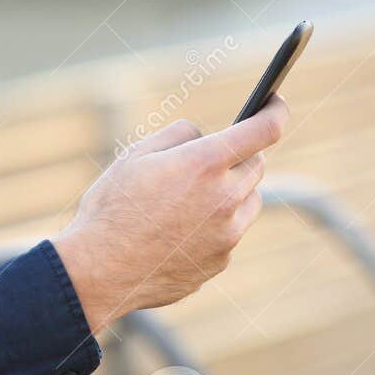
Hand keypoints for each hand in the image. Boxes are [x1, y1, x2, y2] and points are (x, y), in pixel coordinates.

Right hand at [52, 94, 289, 333]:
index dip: (275, 110)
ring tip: (187, 200)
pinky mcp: (220, 262)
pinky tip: (177, 232)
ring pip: (248, 202)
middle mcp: (225, 199)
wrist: (98, 272)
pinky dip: (214, 226)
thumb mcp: (136, 154)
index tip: (275, 102)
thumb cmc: (112, 207)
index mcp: (205, 164)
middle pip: (256, 166)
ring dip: (231, 193)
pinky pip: (230, 233)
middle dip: (238, 157)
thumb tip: (205, 137)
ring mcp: (227, 235)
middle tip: (208, 161)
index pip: (264, 130)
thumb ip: (180, 134)